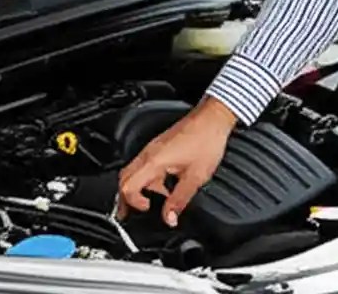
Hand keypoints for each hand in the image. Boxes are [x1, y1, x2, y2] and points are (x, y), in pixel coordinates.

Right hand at [117, 96, 236, 226]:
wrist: (213, 119)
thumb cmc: (206, 141)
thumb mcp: (195, 177)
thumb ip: (179, 200)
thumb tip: (169, 218)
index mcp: (153, 162)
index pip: (127, 187)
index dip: (134, 203)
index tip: (148, 209)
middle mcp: (148, 154)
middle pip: (124, 179)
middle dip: (126, 199)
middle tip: (133, 214)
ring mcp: (152, 149)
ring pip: (133, 172)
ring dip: (138, 189)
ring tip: (151, 202)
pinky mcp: (159, 147)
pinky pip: (144, 166)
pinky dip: (146, 179)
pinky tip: (161, 187)